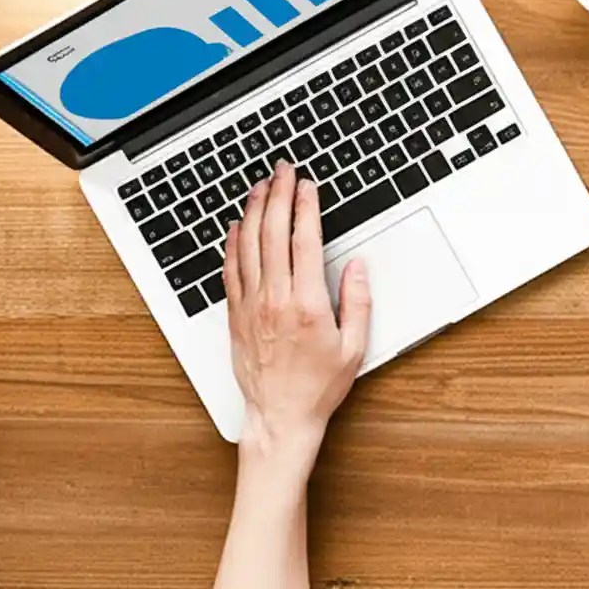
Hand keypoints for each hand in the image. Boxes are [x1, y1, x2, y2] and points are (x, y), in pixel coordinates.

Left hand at [224, 163, 371, 470]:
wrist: (280, 417)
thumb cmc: (318, 386)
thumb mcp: (354, 347)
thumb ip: (358, 302)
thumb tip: (357, 267)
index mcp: (307, 304)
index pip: (304, 242)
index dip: (306, 208)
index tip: (308, 186)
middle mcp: (274, 300)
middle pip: (273, 234)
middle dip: (278, 196)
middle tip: (282, 171)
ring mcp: (250, 306)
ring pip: (248, 246)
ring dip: (254, 211)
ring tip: (260, 187)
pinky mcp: (235, 316)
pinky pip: (230, 270)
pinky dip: (233, 243)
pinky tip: (237, 226)